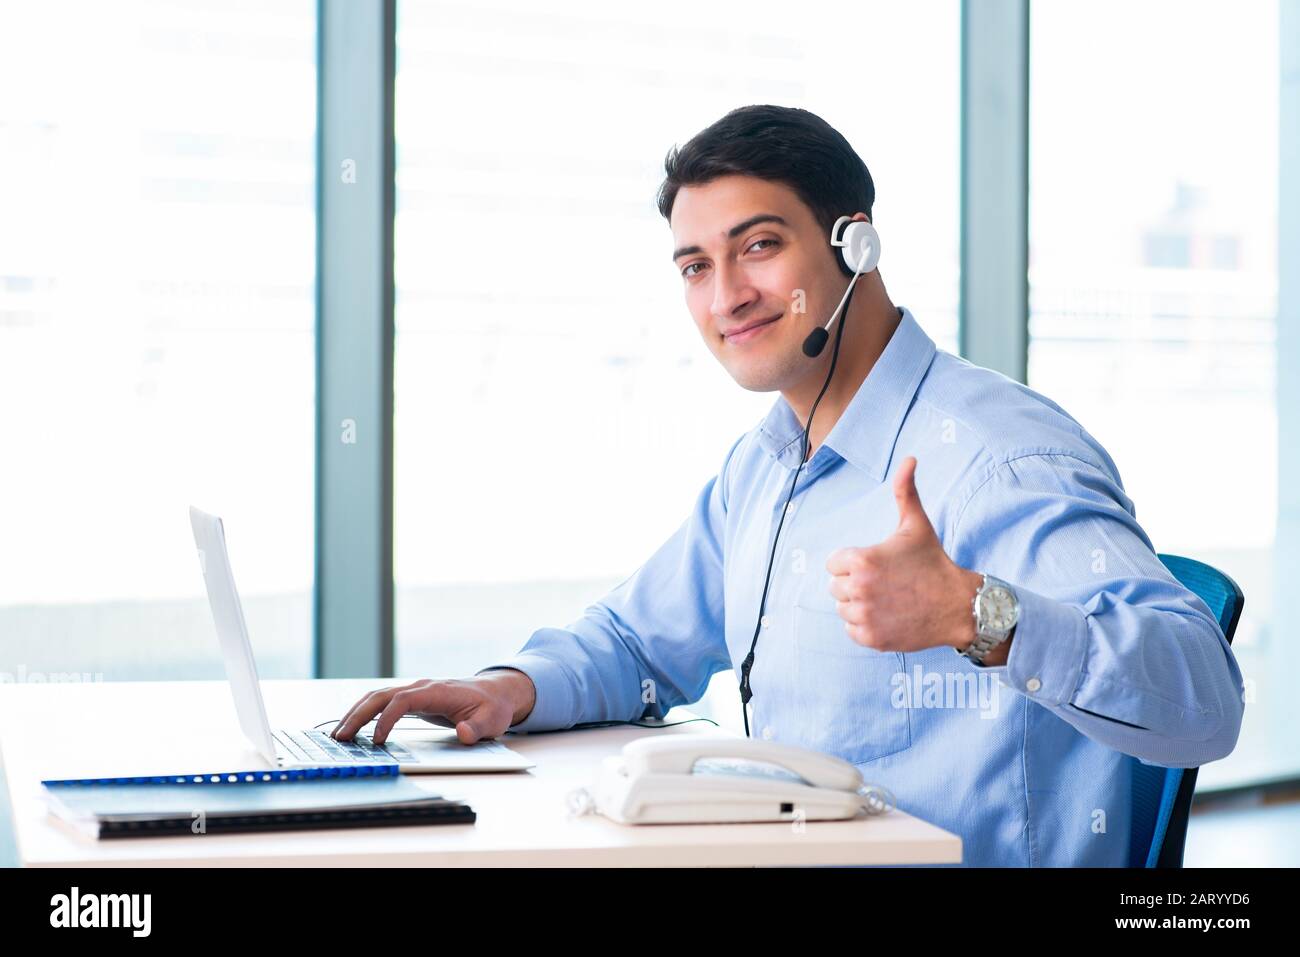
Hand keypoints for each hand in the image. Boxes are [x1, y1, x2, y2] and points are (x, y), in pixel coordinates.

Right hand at [330, 670, 535, 745]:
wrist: (496, 692)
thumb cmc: (493, 706)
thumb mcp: (492, 720)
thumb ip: (478, 728)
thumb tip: (463, 733)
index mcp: (437, 691)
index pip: (403, 700)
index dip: (387, 719)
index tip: (376, 740)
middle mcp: (422, 688)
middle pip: (382, 695)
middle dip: (359, 715)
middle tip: (340, 737)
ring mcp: (415, 691)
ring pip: (378, 697)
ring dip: (356, 713)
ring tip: (339, 734)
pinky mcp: (413, 699)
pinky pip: (383, 702)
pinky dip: (365, 712)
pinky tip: (354, 728)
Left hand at [826, 455, 982, 653]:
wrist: (958, 606)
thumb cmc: (933, 562)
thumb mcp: (916, 525)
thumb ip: (905, 490)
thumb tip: (909, 458)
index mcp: (860, 560)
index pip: (833, 564)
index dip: (854, 563)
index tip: (878, 565)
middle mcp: (858, 589)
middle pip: (836, 587)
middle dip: (856, 584)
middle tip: (886, 583)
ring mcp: (863, 616)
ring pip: (843, 609)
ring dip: (859, 606)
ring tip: (888, 599)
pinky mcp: (870, 638)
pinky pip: (852, 630)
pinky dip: (866, 626)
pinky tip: (888, 616)